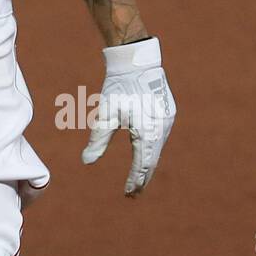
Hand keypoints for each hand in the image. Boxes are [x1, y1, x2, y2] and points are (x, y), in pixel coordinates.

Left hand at [82, 37, 175, 195]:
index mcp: (147, 132)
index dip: (135, 180)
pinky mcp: (169, 113)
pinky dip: (153, 150)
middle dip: (142, 177)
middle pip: (152, 161)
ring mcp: (168, 121)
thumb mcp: (105, 114)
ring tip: (138, 179)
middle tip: (133, 194)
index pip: (142, 164)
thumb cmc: (119, 87)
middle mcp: (162, 129)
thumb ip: (98, 140)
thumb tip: (86, 162)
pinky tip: (146, 156)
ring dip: (148, 164)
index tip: (128, 194)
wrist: (137, 61)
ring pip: (158, 149)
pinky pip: (161, 137)